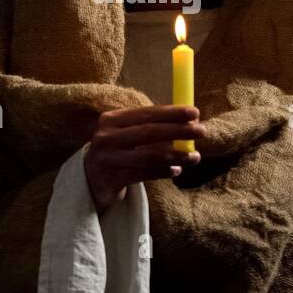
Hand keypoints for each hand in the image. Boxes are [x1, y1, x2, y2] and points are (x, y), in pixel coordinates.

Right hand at [84, 104, 205, 213]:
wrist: (90, 180)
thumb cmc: (118, 152)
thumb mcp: (127, 135)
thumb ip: (151, 127)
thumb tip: (189, 122)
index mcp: (112, 120)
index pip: (147, 113)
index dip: (172, 112)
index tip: (195, 112)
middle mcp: (106, 137)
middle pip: (148, 132)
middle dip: (178, 130)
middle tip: (201, 131)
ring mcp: (107, 159)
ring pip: (147, 156)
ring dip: (175, 155)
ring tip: (195, 156)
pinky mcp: (110, 179)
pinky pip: (142, 174)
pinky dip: (162, 172)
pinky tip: (177, 170)